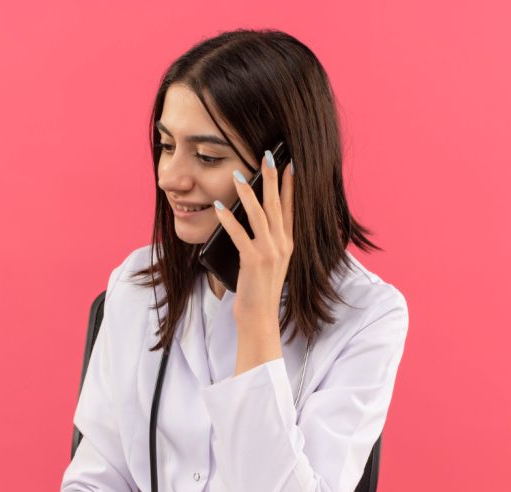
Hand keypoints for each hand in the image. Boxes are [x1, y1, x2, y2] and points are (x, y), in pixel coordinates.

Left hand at [212, 152, 295, 374]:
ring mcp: (270, 252)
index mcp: (288, 243)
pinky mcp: (254, 261)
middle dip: (272, 178)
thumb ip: (267, 240)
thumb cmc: (259, 290)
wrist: (260, 317)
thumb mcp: (270, 262)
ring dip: (248, 193)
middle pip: (277, 204)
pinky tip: (219, 206)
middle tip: (267, 155)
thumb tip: (252, 216)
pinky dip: (228, 218)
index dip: (290, 185)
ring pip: (260, 215)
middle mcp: (282, 245)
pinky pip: (239, 234)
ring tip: (239, 175)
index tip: (289, 163)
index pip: (291, 208)